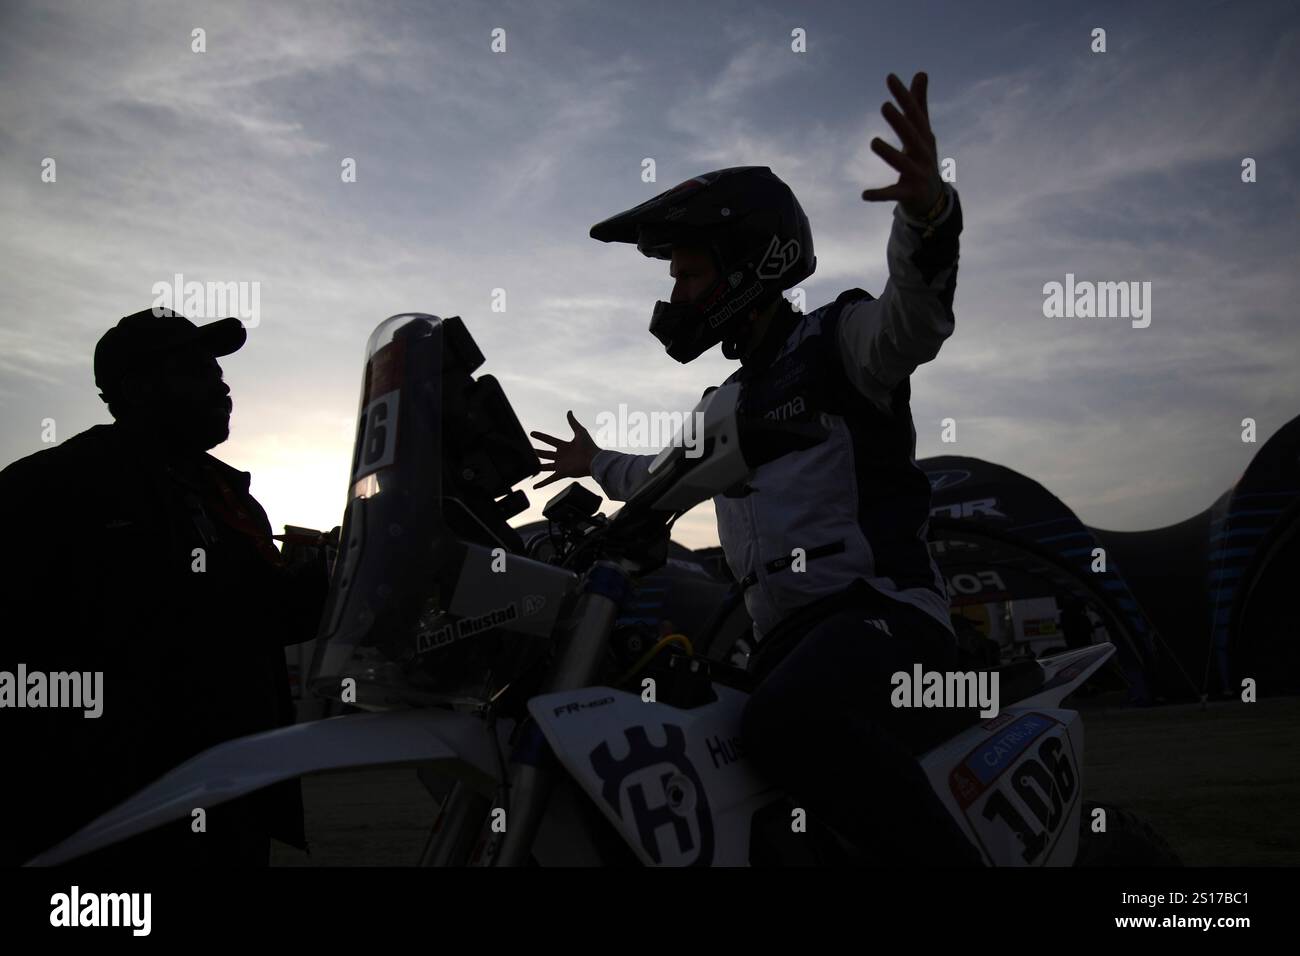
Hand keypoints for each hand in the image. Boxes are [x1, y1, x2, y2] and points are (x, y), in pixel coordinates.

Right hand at [531, 411, 598, 488]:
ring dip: (537, 467)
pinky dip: (542, 483)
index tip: (532, 433)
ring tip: (528, 466)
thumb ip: (573, 422)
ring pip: (545, 466)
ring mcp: (561, 465)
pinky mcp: (562, 473)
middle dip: (536, 452)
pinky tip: (534, 487)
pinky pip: (550, 479)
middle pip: (545, 454)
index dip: (541, 436)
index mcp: (564, 446)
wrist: (595, 460)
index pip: (549, 440)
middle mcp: (561, 456)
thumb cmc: (589, 446)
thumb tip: (569, 411)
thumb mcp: (580, 432)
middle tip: (527, 449)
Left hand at [861, 72, 943, 218]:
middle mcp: (924, 154)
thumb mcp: (922, 131)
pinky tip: (864, 195)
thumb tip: (921, 72)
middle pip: (912, 136)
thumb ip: (919, 104)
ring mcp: (918, 175)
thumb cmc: (923, 158)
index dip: (903, 96)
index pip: (914, 113)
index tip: (890, 78)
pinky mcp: (909, 194)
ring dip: (889, 153)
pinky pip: (893, 194)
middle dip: (900, 122)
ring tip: (873, 142)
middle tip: (884, 106)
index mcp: (924, 137)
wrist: (933, 198)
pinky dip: (880, 195)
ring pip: (903, 164)